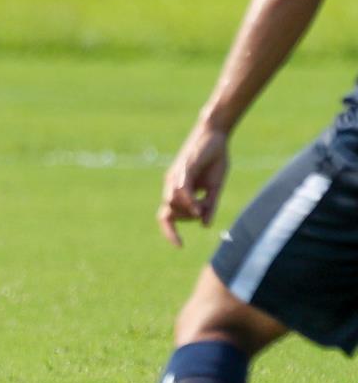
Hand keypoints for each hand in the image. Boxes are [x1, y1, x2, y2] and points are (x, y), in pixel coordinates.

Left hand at [158, 122, 230, 246]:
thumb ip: (209, 206)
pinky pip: (181, 190)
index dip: (170, 232)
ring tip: (204, 204)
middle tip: (203, 211)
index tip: (179, 246)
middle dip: (185, 221)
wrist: (215, 136)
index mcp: (177, 190)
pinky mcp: (183, 169)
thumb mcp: (214, 188)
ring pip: (173, 204)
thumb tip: (204, 226)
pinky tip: (199, 206)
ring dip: (188, 212)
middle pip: (169, 214)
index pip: (166, 216)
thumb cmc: (214, 161)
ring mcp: (175, 177)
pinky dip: (189, 201)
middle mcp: (171, 185)